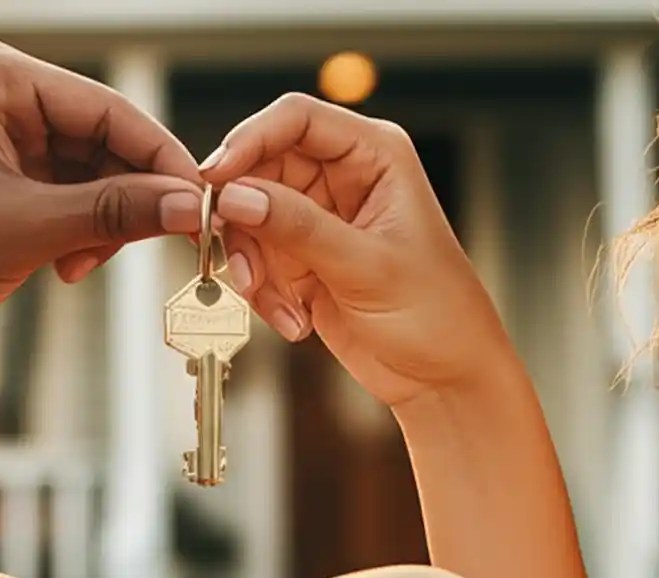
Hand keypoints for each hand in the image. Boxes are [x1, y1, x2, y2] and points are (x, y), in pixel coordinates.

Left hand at [0, 37, 201, 363]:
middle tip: (162, 240)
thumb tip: (186, 205)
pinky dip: (85, 236)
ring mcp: (6, 142)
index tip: (199, 202)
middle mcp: (2, 99)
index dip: (158, 158)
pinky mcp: (8, 185)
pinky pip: (75, 202)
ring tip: (83, 263)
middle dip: (131, 197)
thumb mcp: (21, 228)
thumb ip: (110, 212)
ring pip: (97, 177)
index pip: (105, 109)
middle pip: (106, 142)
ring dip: (105, 224)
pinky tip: (68, 268)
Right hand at [201, 93, 500, 406]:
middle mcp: (343, 176)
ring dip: (252, 264)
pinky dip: (262, 290)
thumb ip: (298, 227)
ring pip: (249, 216)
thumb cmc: (436, 315)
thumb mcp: (366, 267)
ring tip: (279, 304)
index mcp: (375, 155)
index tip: (216, 179)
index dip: (249, 139)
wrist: (442, 377)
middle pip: (260, 166)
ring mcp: (318, 218)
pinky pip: (255, 258)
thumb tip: (236, 194)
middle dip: (244, 218)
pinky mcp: (301, 257)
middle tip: (243, 263)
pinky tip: (294, 319)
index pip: (296, 118)